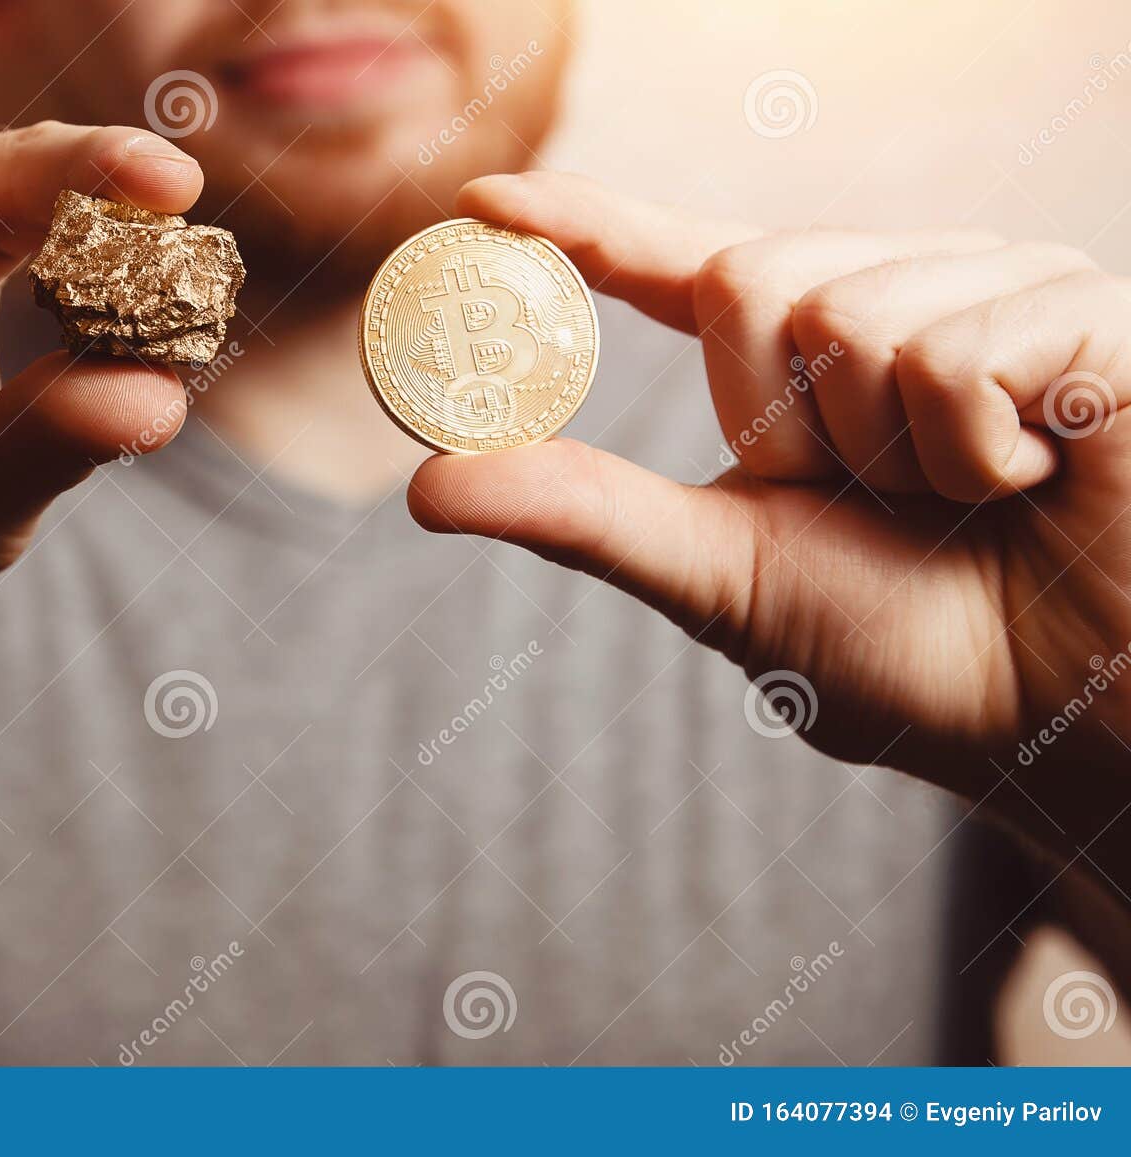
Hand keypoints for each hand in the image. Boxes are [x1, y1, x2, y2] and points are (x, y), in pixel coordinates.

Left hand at [409, 172, 1130, 854]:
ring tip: (965, 501)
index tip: (480, 203)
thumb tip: (425, 487)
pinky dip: (967, 455)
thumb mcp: (723, 576)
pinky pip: (945, 351)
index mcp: (806, 359)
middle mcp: (890, 297)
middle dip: (784, 422)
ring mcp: (984, 288)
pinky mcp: (1074, 306)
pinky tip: (1032, 480)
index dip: (581, 226)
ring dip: (882, 453)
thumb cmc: (915, 654)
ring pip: (842, 312)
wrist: (1069, 718)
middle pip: (748, 277)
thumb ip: (587, 515)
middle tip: (872, 498)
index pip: (679, 265)